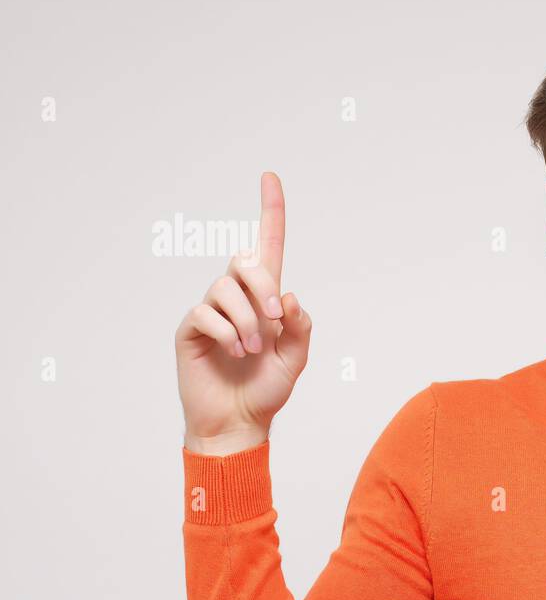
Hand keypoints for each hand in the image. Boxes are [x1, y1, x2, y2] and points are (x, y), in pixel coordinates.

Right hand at [175, 172, 311, 454]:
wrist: (239, 422)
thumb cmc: (267, 390)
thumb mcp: (297, 358)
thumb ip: (301, 326)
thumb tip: (289, 295)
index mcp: (267, 298)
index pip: (268, 246)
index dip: (270, 212)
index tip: (270, 177)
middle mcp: (237, 297)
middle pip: (245, 261)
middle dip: (263, 284)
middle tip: (277, 319)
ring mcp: (211, 311)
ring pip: (224, 287)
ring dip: (247, 319)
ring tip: (253, 350)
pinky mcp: (191, 328)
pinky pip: (205, 312)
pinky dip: (226, 332)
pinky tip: (235, 353)